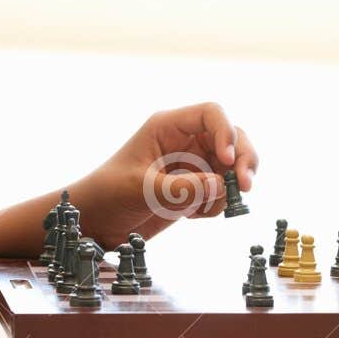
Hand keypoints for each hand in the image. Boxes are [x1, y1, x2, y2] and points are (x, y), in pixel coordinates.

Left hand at [68, 102, 258, 246]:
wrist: (95, 223)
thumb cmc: (108, 196)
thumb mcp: (142, 190)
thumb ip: (182, 188)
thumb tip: (222, 185)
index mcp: (168, 127)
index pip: (211, 114)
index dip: (226, 133)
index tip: (227, 161)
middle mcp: (185, 142)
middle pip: (232, 138)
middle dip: (243, 160)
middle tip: (244, 188)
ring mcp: (192, 165)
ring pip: (232, 167)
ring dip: (231, 188)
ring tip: (207, 210)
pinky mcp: (194, 189)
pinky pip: (222, 192)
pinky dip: (217, 206)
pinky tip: (192, 216)